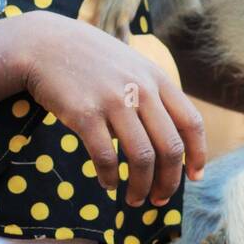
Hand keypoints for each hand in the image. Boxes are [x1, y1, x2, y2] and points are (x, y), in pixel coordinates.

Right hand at [12, 10, 205, 207]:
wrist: (45, 44)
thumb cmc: (90, 59)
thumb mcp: (131, 65)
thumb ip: (152, 93)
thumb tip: (169, 138)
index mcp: (156, 78)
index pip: (191, 122)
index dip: (198, 155)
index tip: (194, 177)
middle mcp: (140, 89)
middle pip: (170, 148)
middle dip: (169, 182)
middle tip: (159, 199)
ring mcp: (113, 101)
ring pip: (142, 158)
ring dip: (141, 187)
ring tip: (134, 199)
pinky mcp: (85, 114)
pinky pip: (106, 157)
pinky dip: (110, 177)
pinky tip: (108, 183)